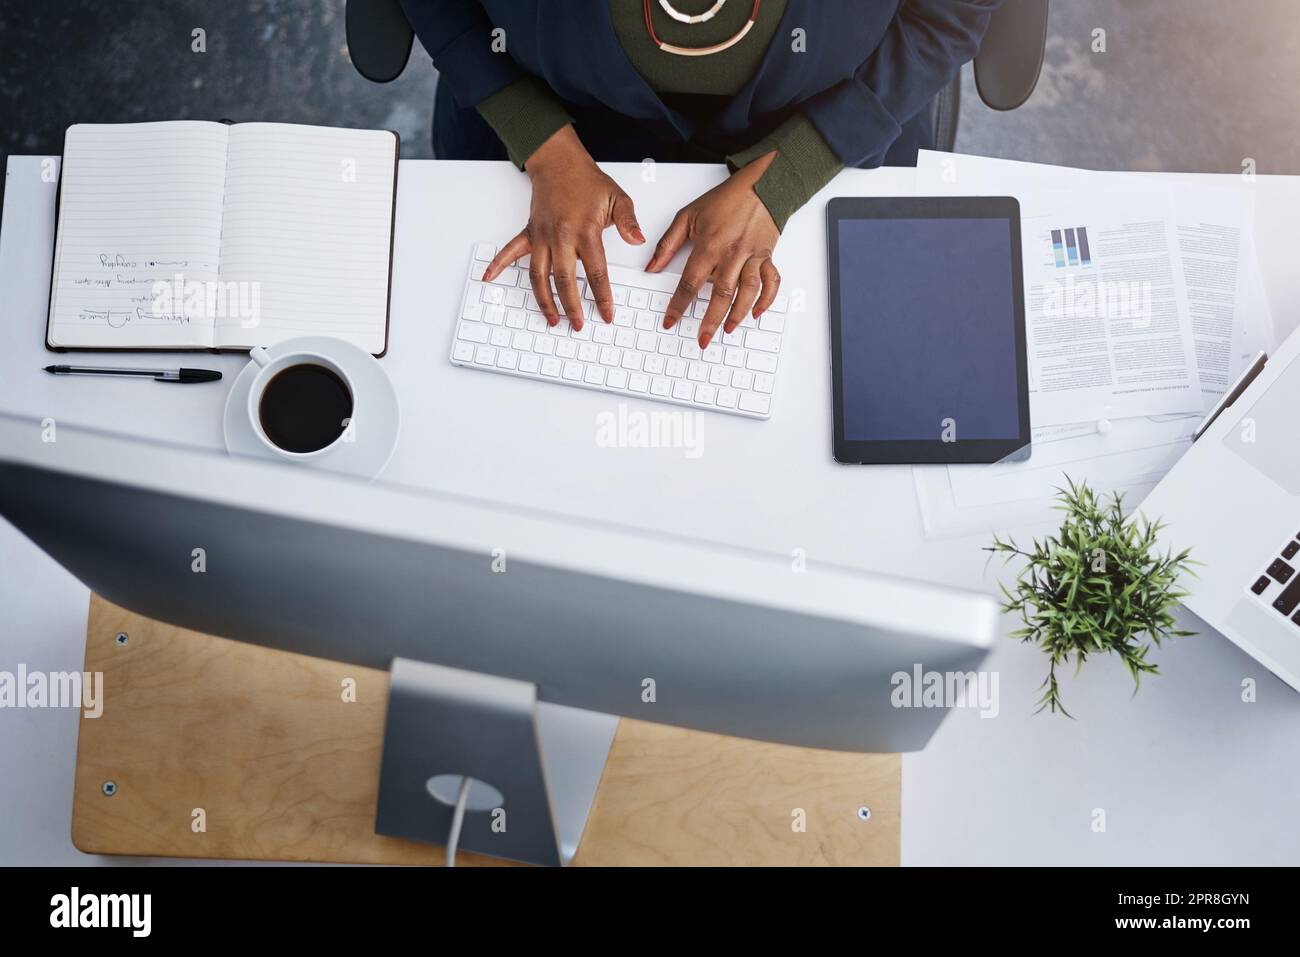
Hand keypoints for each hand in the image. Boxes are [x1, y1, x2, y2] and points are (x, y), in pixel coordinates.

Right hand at [482, 126, 644, 330]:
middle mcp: (561, 237)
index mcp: (585, 231)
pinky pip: (511, 251)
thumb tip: (639, 240)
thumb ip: (629, 221)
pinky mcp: (529, 233)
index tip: (606, 315)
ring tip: (552, 319)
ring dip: (544, 300)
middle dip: (572, 307)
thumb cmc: (587, 182)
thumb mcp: (617, 198)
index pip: (596, 272)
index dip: (602, 297)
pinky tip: (489, 278)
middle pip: (565, 281)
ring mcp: (542, 236)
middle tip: (578, 326)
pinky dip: (498, 264)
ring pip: (539, 276)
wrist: (559, 162)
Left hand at [647, 152, 780, 348]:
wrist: (762, 184)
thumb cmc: (725, 199)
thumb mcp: (688, 216)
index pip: (690, 282)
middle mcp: (732, 253)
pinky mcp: (767, 256)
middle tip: (702, 339)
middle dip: (710, 320)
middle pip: (720, 293)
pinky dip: (766, 299)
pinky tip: (757, 313)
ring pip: (747, 291)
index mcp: (709, 244)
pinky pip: (771, 282)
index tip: (670, 321)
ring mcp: (752, 256)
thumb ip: (667, 243)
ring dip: (737, 314)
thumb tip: (651, 267)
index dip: (678, 305)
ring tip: (727, 330)